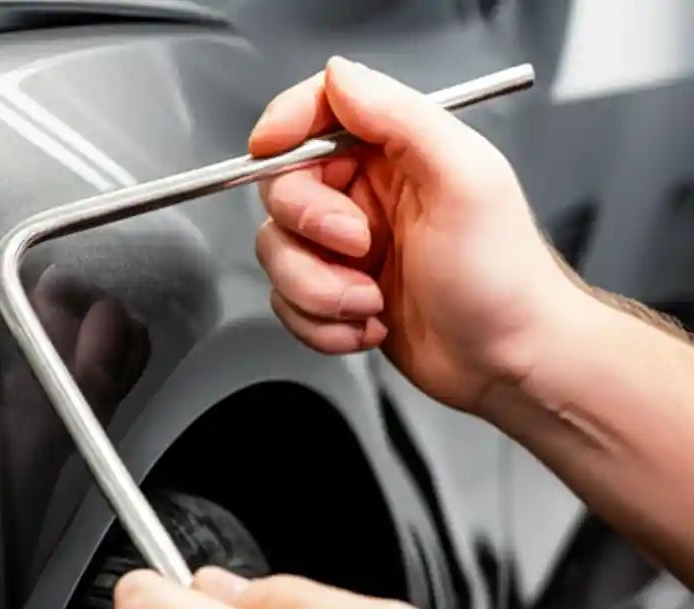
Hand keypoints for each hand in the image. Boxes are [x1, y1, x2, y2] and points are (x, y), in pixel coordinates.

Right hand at [252, 57, 585, 411]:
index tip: (269, 148)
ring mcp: (345, 247)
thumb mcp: (464, 179)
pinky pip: (285, 301)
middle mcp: (365, 194)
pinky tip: (369, 326)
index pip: (319, 112)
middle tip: (362, 248)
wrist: (509, 364)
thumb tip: (341, 74)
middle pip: (282, 189)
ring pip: (276, 252)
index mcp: (397, 151)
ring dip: (317, 289)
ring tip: (370, 304)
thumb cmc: (504, 279)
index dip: (285, 124)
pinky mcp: (334, 293)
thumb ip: (401, 117)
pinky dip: (320, 323)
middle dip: (311, 230)